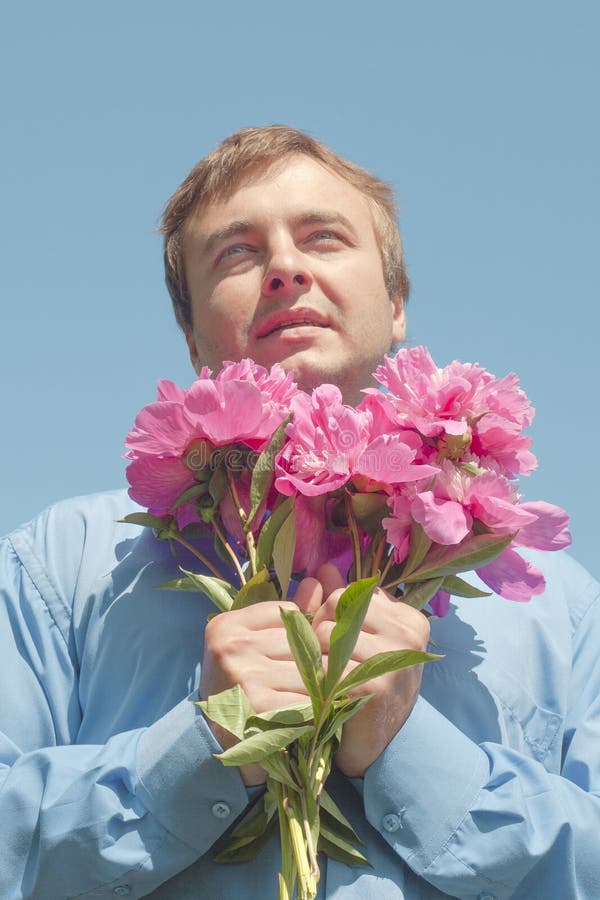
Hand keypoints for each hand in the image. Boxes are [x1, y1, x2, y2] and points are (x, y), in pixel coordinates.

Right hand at [199, 577, 324, 784]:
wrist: (212, 740)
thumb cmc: (239, 686)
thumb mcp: (254, 645)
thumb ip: (288, 615)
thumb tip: (319, 581)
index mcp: (227, 625)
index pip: (289, 612)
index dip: (302, 635)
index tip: (297, 655)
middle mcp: (231, 646)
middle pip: (302, 642)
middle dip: (317, 663)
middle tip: (319, 680)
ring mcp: (243, 674)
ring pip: (310, 671)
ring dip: (321, 688)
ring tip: (317, 699)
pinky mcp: (258, 705)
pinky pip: (307, 699)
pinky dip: (315, 709)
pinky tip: (310, 717)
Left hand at [312, 564, 429, 776]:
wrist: (384, 749)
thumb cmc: (370, 688)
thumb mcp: (360, 640)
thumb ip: (343, 604)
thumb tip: (322, 568)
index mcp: (407, 616)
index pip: (348, 594)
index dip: (328, 618)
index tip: (335, 645)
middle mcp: (407, 631)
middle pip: (335, 608)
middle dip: (319, 635)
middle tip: (328, 665)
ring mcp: (395, 657)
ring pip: (325, 635)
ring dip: (316, 659)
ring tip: (327, 680)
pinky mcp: (376, 684)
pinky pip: (324, 665)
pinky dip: (317, 680)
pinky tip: (325, 695)